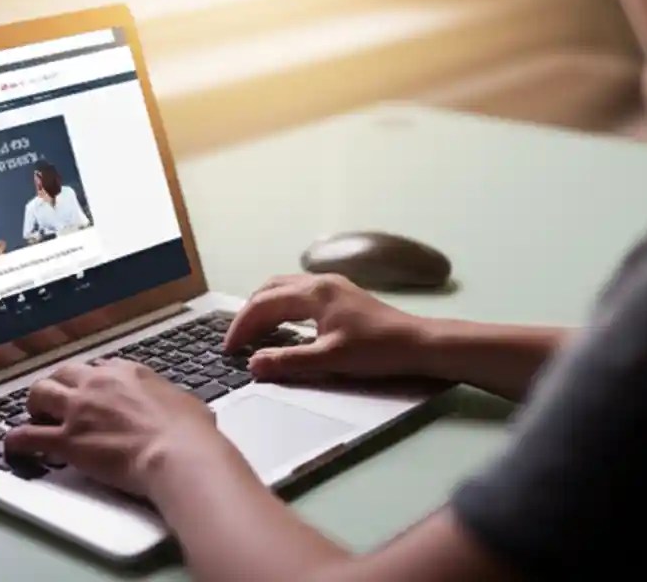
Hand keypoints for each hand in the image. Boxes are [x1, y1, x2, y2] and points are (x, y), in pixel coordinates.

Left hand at [4, 360, 235, 496]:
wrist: (179, 454)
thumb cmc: (190, 433)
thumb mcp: (186, 402)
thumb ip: (171, 400)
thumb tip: (178, 408)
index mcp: (127, 372)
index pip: (99, 368)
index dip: (91, 381)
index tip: (91, 392)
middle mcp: (98, 384)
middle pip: (64, 373)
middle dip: (58, 385)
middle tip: (57, 401)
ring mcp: (78, 411)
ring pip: (39, 393)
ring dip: (34, 404)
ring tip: (34, 417)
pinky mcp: (67, 440)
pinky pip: (28, 437)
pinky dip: (16, 441)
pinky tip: (13, 447)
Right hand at [224, 274, 431, 382]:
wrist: (418, 344)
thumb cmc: (376, 350)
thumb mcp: (329, 360)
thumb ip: (288, 361)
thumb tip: (253, 365)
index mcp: (313, 293)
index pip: (263, 304)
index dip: (242, 326)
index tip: (229, 348)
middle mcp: (319, 282)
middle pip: (270, 289)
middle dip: (249, 313)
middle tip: (236, 340)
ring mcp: (332, 286)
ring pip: (284, 289)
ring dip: (264, 308)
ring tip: (253, 334)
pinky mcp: (341, 295)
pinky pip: (299, 294)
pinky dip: (281, 307)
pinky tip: (282, 326)